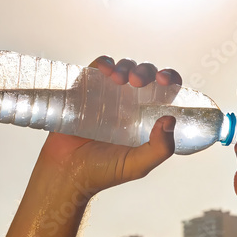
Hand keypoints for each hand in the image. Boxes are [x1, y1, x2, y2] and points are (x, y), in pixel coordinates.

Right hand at [35, 57, 183, 198]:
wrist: (66, 173)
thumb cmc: (102, 172)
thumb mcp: (137, 165)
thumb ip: (159, 149)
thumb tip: (170, 120)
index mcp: (146, 118)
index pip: (165, 92)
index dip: (170, 80)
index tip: (165, 81)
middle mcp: (130, 104)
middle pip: (146, 76)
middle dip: (145, 71)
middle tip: (137, 81)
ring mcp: (108, 95)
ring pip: (124, 68)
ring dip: (126, 66)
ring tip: (119, 79)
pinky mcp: (86, 89)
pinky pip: (99, 68)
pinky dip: (105, 63)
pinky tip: (106, 69)